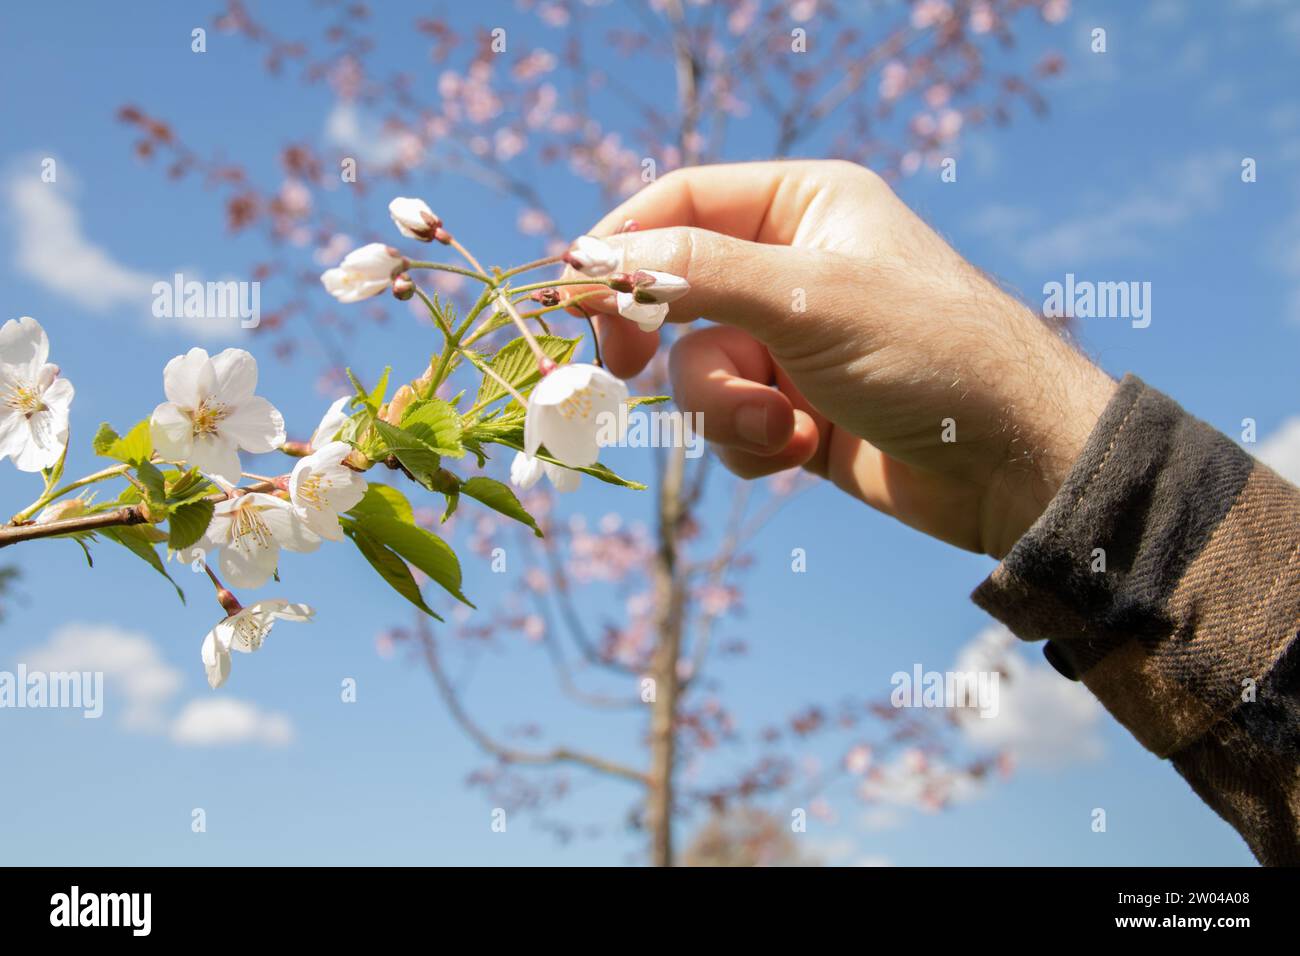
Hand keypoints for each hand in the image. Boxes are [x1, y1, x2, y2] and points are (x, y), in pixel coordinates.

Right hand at [566, 160, 1115, 558]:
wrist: (1012, 465)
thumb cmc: (931, 353)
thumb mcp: (809, 299)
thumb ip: (697, 274)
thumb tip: (597, 258)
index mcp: (804, 206)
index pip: (681, 203)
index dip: (621, 245)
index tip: (572, 294)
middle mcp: (792, 268)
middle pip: (675, 295)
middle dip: (668, 344)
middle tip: (621, 369)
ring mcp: (792, 344)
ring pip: (699, 369)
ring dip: (724, 408)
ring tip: (780, 427)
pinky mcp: (795, 411)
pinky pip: (728, 423)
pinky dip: (751, 442)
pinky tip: (801, 449)